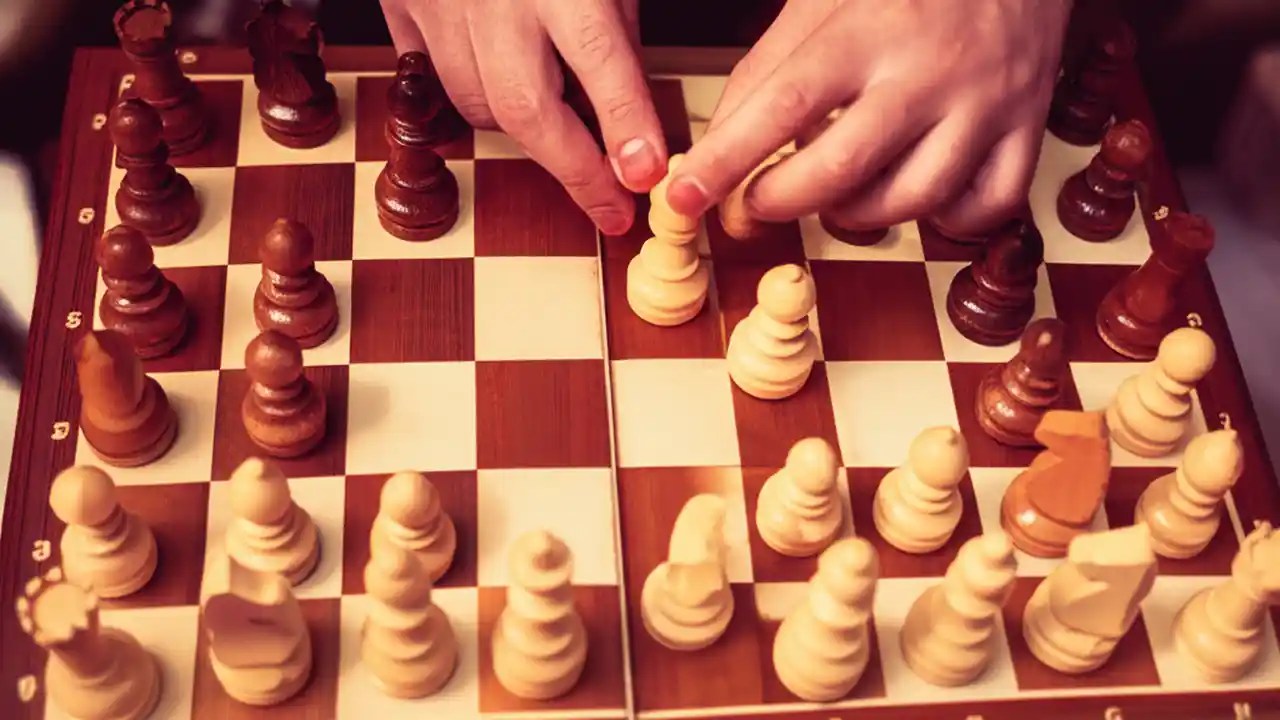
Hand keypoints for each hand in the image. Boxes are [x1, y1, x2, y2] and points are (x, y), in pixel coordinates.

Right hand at [380, 0, 666, 234]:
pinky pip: (436, 76)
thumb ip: (615, 26)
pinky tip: (505, 90)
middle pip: (524, 107)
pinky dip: (476, 94)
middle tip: (613, 209)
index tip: (648, 175)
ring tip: (570, 142)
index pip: (600, 61)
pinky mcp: (401, 4)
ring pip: (478, 102)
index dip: (626, 124)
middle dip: (574, 170)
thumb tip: (632, 111)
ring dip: (527, 131)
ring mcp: (438, 2)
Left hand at [667, 0, 1073, 235]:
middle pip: (841, 170)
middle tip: (750, 206)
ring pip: (910, 200)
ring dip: (853, 215)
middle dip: (779, 202)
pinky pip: (984, 207)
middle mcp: (928, 70)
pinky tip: (913, 192)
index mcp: (867, 27)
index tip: (681, 197)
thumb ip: (767, 70)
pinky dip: (943, 219)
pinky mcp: (1028, 127)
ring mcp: (985, 103)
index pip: (780, 104)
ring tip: (831, 192)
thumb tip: (716, 150)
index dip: (725, 159)